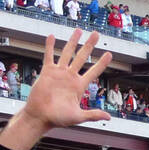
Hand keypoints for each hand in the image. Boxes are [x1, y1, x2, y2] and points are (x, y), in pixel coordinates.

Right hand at [0, 30, 111, 149]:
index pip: (93, 71)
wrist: (40, 116)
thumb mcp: (77, 116)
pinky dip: (50, 46)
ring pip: (67, 53)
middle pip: (82, 57)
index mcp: (79, 86)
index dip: (101, 63)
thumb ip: (92, 115)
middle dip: (89, 45)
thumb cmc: (57, 119)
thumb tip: (108, 117)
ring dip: (73, 41)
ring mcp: (59, 73)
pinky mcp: (47, 72)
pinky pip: (49, 56)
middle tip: (96, 34)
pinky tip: (52, 36)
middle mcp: (70, 77)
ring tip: (78, 30)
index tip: (109, 54)